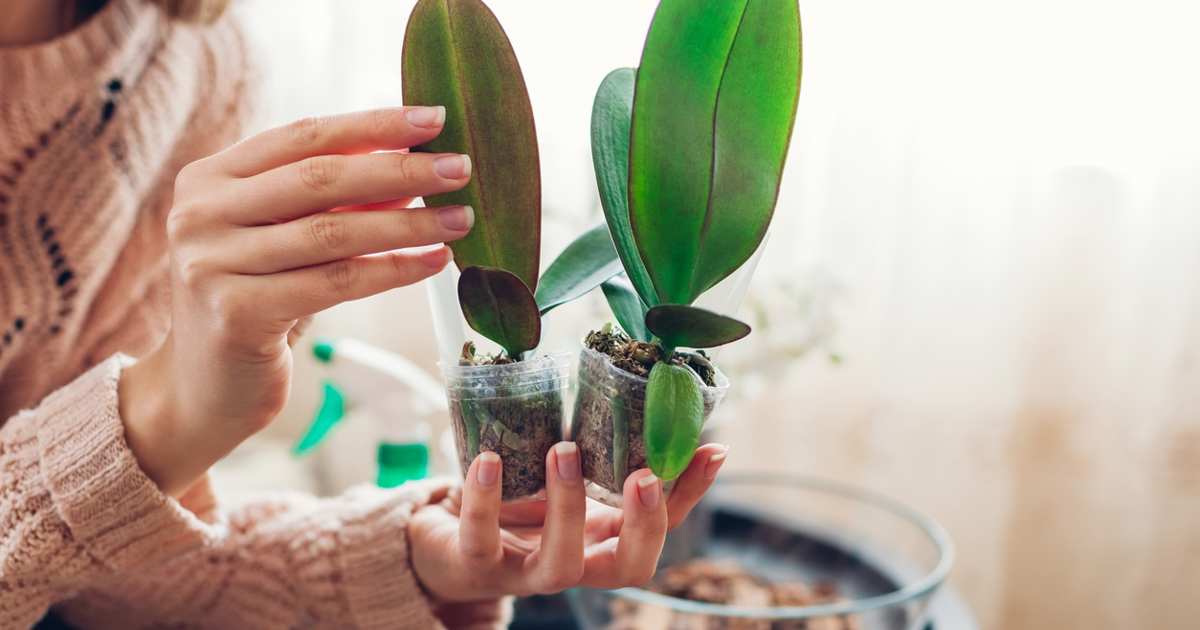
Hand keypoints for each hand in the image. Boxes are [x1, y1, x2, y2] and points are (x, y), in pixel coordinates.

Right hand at [119, 107, 470, 495]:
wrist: (203, 390)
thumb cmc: (256, 303)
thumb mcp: (285, 239)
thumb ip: (332, 200)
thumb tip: (413, 160)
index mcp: (209, 178)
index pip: (303, 136)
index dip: (373, 125)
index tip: (435, 118)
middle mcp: (200, 213)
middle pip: (319, 179)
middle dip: (399, 170)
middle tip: (461, 167)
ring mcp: (210, 263)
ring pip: (333, 233)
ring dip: (408, 224)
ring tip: (460, 218)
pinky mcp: (236, 314)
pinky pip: (335, 284)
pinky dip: (392, 271)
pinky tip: (433, 262)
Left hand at [409, 442, 728, 600]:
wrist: (446, 537)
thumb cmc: (518, 506)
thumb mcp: (569, 478)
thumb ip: (609, 454)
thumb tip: (662, 409)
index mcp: (603, 540)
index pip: (663, 525)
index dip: (690, 495)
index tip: (709, 450)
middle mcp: (575, 563)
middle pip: (629, 567)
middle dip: (644, 524)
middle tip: (643, 473)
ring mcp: (526, 570)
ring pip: (560, 564)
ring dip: (568, 507)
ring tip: (565, 449)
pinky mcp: (475, 562)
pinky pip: (481, 539)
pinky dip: (485, 498)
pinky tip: (489, 458)